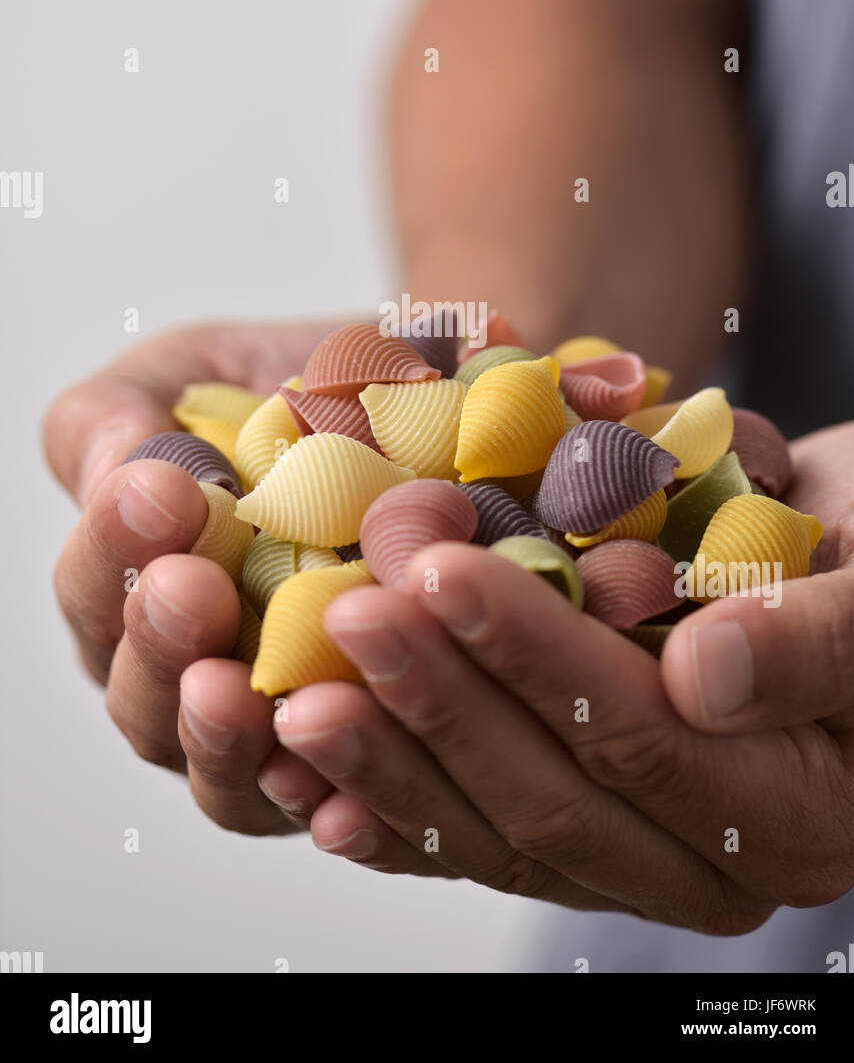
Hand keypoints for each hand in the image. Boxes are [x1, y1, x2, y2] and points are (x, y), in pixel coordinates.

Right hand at [44, 320, 343, 835]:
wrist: (429, 420)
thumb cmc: (296, 397)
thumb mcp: (196, 375)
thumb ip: (122, 412)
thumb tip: (112, 464)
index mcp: (134, 583)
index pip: (94, 585)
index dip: (112, 546)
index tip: (157, 493)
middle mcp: (191, 673)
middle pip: (141, 695)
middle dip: (157, 641)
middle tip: (188, 589)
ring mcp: (269, 735)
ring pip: (219, 772)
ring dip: (218, 735)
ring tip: (235, 694)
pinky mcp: (354, 770)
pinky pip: (331, 806)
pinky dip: (326, 798)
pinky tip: (332, 777)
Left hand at [270, 420, 853, 927]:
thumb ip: (816, 640)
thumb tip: (701, 679)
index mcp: (795, 809)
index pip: (642, 736)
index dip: (536, 658)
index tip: (441, 575)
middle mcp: (714, 855)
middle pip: (555, 794)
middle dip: (441, 704)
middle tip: (344, 618)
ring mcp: (641, 853)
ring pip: (502, 830)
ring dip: (395, 760)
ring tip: (299, 695)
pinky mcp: (586, 826)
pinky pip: (481, 836)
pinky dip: (395, 807)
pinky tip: (309, 780)